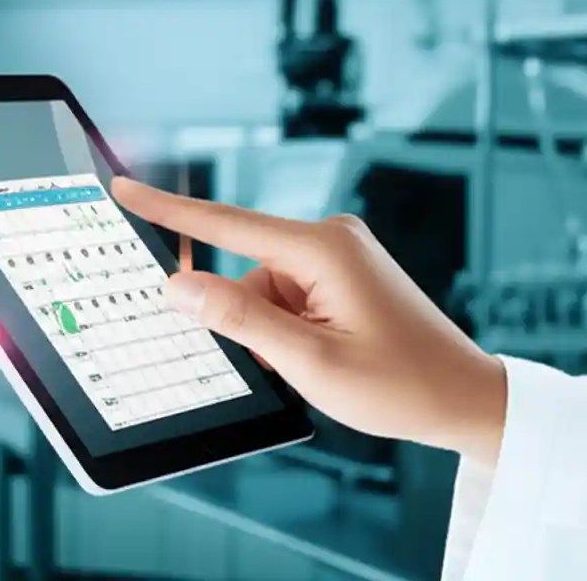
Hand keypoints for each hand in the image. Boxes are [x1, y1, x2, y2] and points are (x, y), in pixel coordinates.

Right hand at [111, 177, 506, 463]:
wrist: (463, 397)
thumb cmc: (400, 384)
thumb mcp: (310, 361)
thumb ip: (239, 319)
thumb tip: (180, 287)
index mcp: (323, 248)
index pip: (226, 224)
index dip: (168, 211)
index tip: (123, 189)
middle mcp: (330, 239)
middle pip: (246, 272)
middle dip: (247, 321)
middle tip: (291, 362)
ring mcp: (338, 255)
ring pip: (264, 292)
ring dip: (272, 334)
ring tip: (325, 365)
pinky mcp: (342, 274)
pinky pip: (287, 297)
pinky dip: (288, 331)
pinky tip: (325, 356)